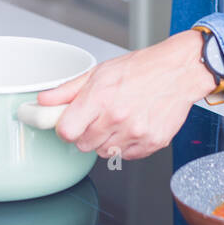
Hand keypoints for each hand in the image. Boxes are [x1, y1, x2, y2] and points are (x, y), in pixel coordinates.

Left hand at [36, 30, 217, 160]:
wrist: (179, 71)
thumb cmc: (141, 69)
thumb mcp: (100, 72)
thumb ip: (68, 90)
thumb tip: (44, 101)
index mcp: (100, 98)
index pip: (66, 132)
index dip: (65, 129)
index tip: (70, 123)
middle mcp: (117, 118)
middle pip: (83, 145)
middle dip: (86, 133)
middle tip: (99, 117)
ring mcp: (136, 133)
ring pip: (105, 153)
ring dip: (106, 141)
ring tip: (119, 120)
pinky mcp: (152, 143)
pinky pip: (127, 155)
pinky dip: (127, 145)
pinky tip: (134, 125)